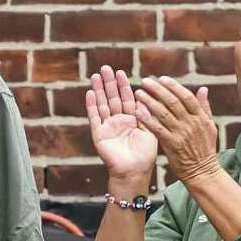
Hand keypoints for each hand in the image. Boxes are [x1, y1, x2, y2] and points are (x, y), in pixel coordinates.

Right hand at [85, 66, 157, 183]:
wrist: (135, 172)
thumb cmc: (145, 155)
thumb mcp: (150, 131)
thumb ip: (147, 114)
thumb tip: (144, 96)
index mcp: (132, 120)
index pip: (127, 98)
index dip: (124, 85)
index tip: (121, 72)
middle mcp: (119, 121)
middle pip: (113, 98)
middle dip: (109, 83)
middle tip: (106, 67)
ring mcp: (108, 127)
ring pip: (102, 104)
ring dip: (99, 90)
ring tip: (95, 75)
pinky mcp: (99, 135)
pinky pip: (94, 118)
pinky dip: (92, 106)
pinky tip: (90, 93)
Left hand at [133, 76, 221, 185]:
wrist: (202, 172)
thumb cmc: (205, 149)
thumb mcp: (210, 127)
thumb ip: (205, 107)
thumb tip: (203, 89)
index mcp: (200, 117)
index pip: (186, 96)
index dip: (173, 86)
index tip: (162, 78)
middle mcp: (191, 123)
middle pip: (173, 101)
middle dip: (158, 90)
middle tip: (145, 81)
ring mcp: (181, 134)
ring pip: (163, 113)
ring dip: (149, 101)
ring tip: (138, 93)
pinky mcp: (172, 145)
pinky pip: (157, 129)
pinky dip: (147, 119)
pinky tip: (138, 112)